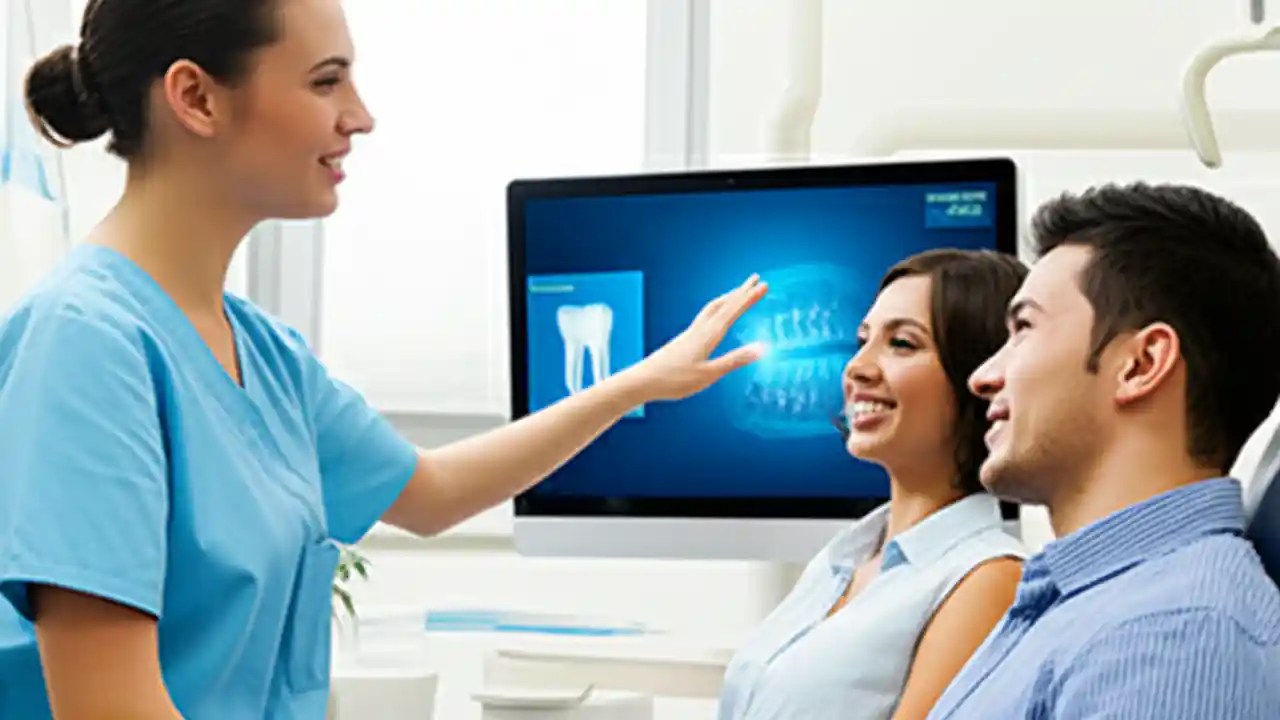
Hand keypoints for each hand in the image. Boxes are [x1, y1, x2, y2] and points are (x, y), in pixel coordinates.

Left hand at [625, 274, 768, 401]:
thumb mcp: (709, 374)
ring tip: (738, 292)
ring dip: (728, 298)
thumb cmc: (674, 380)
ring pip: (712, 308)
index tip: (764, 285)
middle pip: (723, 304)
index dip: (749, 298)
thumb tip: (761, 348)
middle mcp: (699, 329)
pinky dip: (716, 308)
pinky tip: (715, 316)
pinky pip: (705, 316)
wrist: (643, 381)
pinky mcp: (683, 339)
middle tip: (756, 279)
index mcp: (707, 335)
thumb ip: (734, 360)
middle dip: (741, 291)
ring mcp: (690, 333)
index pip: (732, 312)